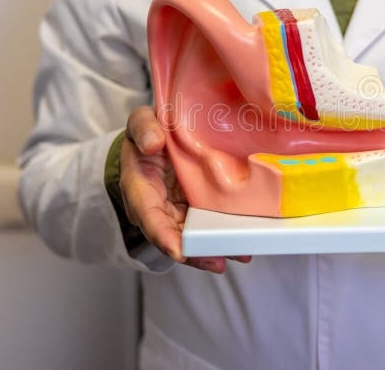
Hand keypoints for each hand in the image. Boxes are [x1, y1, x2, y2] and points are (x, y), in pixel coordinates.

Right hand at [119, 105, 251, 273]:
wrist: (158, 140)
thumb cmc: (148, 133)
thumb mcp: (140, 123)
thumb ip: (143, 128)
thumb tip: (152, 143)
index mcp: (139, 187)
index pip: (148, 216)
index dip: (162, 235)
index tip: (178, 250)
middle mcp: (158, 207)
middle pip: (174, 236)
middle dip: (195, 252)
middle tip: (218, 261)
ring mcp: (179, 211)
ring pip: (194, 236)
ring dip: (215, 249)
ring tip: (240, 255)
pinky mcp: (197, 209)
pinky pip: (208, 226)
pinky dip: (225, 235)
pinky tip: (245, 245)